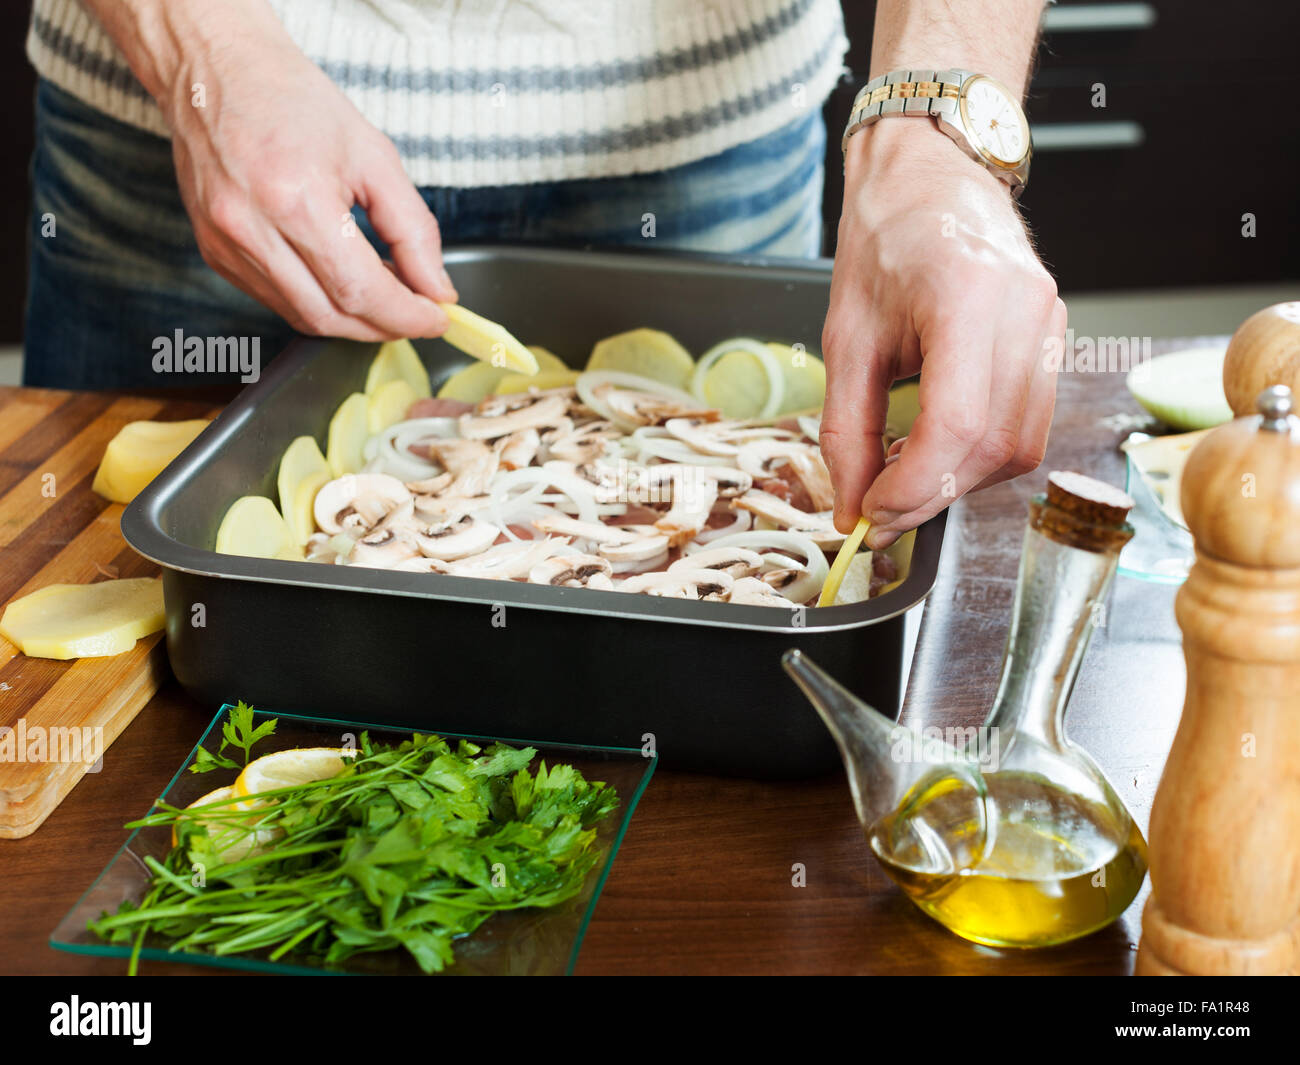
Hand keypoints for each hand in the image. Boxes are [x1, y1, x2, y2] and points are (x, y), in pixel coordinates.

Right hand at [148, 2, 455, 338]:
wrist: (215, 71)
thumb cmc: (292, 101)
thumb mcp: (374, 155)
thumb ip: (413, 229)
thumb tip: (436, 288)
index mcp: (296, 199)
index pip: (361, 290)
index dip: (405, 315)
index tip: (435, 318)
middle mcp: (252, 229)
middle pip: (332, 315)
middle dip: (383, 324)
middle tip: (416, 311)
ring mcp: (226, 245)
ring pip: (304, 317)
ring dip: (352, 319)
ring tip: (383, 292)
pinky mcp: (214, 253)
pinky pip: (276, 302)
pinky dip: (317, 303)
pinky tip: (338, 281)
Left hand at [820, 119, 1064, 547]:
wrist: (931, 176)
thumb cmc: (883, 241)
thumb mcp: (845, 339)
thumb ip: (847, 431)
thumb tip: (853, 510)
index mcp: (966, 296)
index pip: (958, 426)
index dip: (913, 486)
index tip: (870, 513)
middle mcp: (1025, 311)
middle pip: (994, 447)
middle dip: (932, 495)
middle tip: (877, 511)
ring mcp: (1052, 325)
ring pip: (1020, 448)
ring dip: (957, 482)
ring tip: (901, 475)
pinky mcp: (1057, 340)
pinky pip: (1028, 425)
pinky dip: (980, 456)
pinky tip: (936, 449)